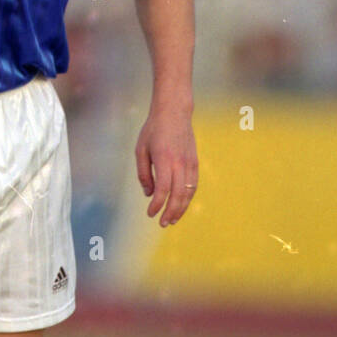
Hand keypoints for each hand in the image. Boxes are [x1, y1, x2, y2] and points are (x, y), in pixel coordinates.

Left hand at [135, 101, 197, 226]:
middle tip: (162, 223)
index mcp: (164, 159)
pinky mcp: (195, 162)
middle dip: (171, 212)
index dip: (157, 205)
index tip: (150, 213)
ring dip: (181, 209)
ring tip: (171, 220)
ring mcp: (189, 163)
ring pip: (188, 192)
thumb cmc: (153, 130)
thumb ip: (143, 173)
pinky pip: (193, 185)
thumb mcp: (141, 150)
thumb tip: (149, 194)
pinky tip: (180, 205)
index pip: (163, 189)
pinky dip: (187, 198)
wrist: (174, 112)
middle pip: (178, 195)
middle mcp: (179, 163)